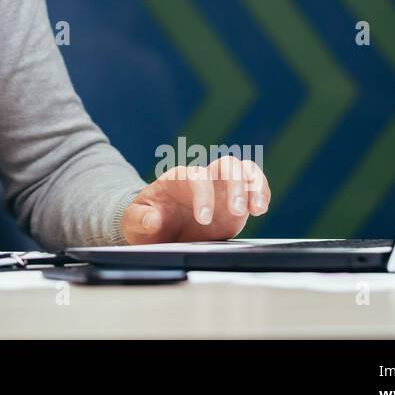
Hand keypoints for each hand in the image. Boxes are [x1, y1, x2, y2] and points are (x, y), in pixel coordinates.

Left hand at [120, 156, 269, 243]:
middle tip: (237, 211)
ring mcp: (221, 189)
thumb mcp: (133, 222)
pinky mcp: (234, 203)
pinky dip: (261, 193)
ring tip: (257, 208)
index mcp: (177, 180)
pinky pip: (253, 187)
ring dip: (255, 185)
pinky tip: (261, 208)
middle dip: (236, 185)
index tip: (203, 220)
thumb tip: (152, 219)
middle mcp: (203, 179)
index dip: (203, 195)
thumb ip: (139, 219)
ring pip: (244, 170)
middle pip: (226, 165)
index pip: (196, 177)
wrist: (156, 229)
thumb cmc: (143, 222)